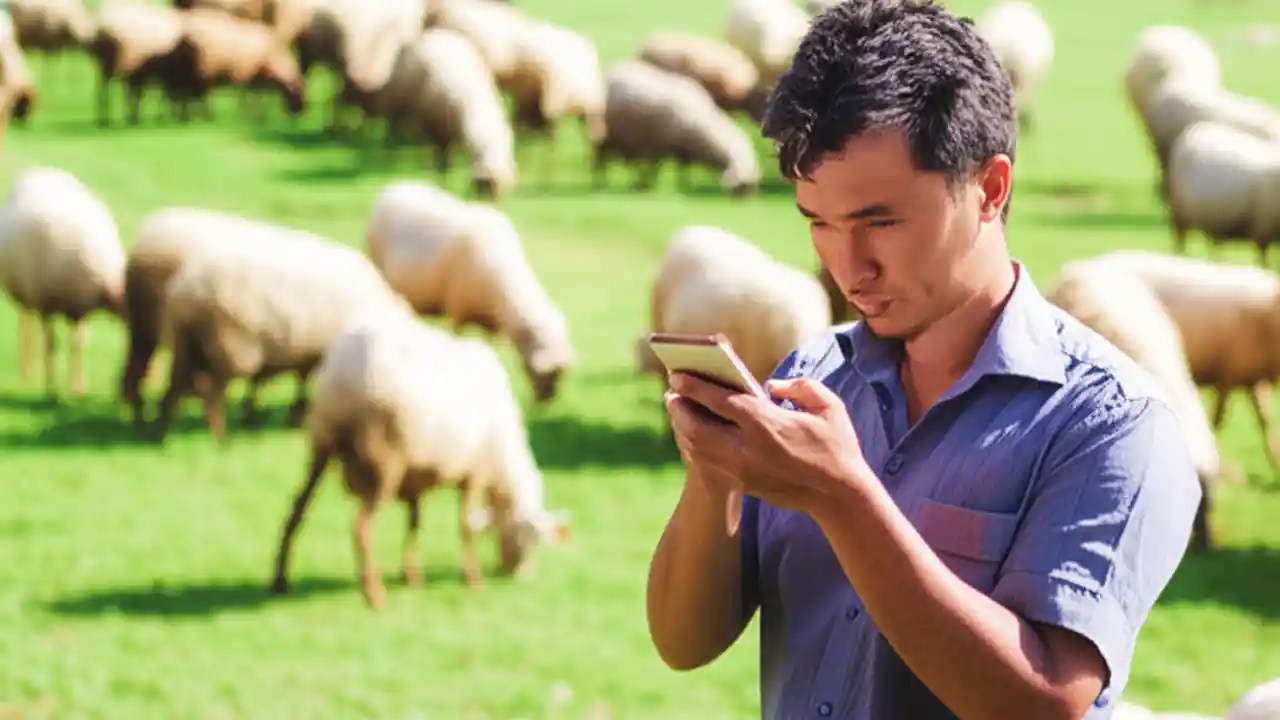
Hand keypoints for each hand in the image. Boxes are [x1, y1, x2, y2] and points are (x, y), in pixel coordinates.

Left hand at [664, 372, 871, 514]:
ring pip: (697, 448)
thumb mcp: (828, 407)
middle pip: (697, 426)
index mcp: (766, 423)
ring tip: (679, 411)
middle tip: (672, 393)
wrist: (840, 496)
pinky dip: (696, 447)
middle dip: (680, 408)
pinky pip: (708, 463)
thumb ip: (800, 386)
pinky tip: (696, 435)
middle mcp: (747, 448)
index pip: (719, 400)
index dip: (694, 385)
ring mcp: (742, 470)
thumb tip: (771, 385)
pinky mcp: (743, 485)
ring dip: (684, 428)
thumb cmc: (837, 447)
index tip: (677, 374)